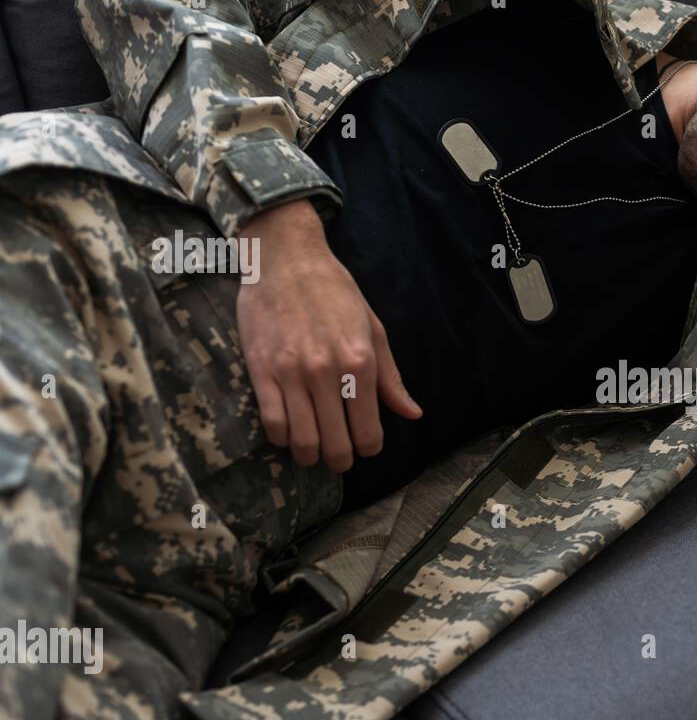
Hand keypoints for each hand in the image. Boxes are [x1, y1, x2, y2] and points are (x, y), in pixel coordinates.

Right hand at [236, 199, 421, 472]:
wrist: (285, 259)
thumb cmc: (335, 292)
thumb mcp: (373, 330)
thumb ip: (390, 378)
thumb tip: (412, 414)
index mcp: (360, 363)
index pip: (369, 431)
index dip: (369, 448)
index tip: (365, 446)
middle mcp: (327, 373)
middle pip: (336, 444)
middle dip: (340, 460)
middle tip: (339, 458)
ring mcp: (291, 374)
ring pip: (302, 441)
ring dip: (311, 456)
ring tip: (314, 452)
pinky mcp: (261, 372)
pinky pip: (272, 423)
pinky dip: (283, 438)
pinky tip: (290, 432)